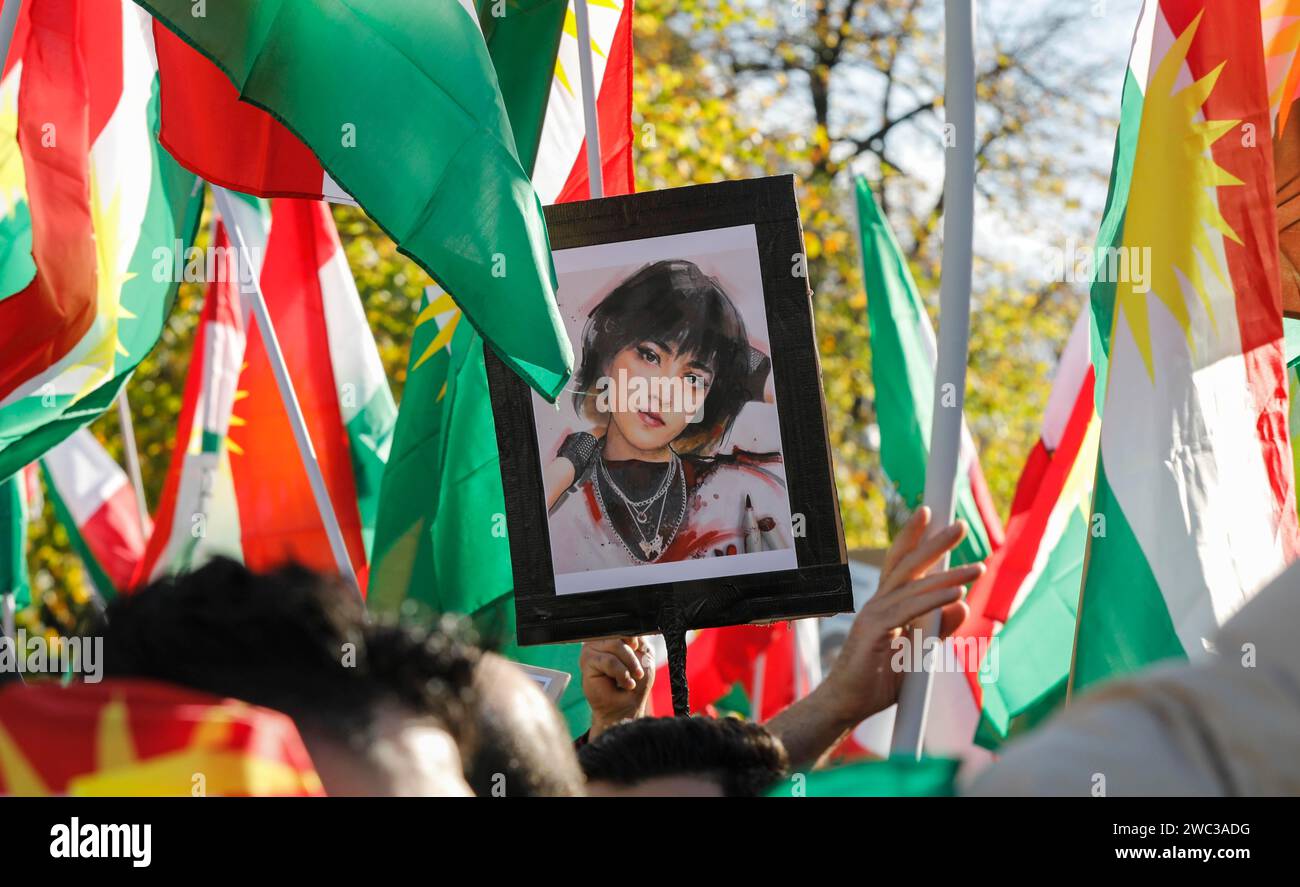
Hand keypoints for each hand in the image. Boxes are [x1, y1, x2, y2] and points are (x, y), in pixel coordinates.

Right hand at [580, 636, 655, 739]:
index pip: (622, 625)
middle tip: (638, 672)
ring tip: (630, 680)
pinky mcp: (586, 661)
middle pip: (620, 633)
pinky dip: (620, 673)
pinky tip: (624, 683)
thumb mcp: (644, 656)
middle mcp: (600, 639)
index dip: (633, 636)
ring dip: (628, 665)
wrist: (626, 706)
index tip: (638, 649)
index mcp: (614, 636)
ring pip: (615, 645)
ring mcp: (591, 649)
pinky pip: (608, 660)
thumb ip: (637, 639)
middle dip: (633, 655)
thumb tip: (630, 632)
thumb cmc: (635, 683)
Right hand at [819, 506, 982, 727]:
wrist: (846, 704)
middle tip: (958, 526)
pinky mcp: (875, 633)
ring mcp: (873, 616)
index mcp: (884, 604)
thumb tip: (962, 607)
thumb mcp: (917, 651)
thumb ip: (938, 629)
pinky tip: (956, 595)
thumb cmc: (877, 679)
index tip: (927, 512)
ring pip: (913, 587)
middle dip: (933, 543)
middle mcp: (876, 603)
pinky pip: (909, 612)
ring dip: (947, 576)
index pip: (899, 564)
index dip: (913, 537)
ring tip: (977, 568)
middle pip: (906, 565)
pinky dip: (934, 601)